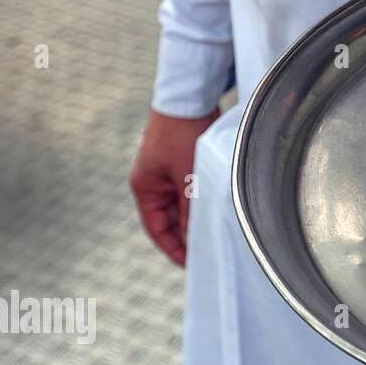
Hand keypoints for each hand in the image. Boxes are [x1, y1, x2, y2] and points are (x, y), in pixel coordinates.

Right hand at [130, 109, 218, 265]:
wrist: (189, 98)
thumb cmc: (183, 135)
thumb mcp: (187, 177)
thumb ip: (190, 209)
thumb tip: (194, 239)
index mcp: (146, 188)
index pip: (158, 229)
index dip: (173, 250)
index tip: (191, 266)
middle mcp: (155, 183)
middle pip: (170, 220)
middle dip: (187, 238)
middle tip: (208, 255)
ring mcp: (169, 173)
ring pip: (183, 207)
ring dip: (197, 220)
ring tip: (216, 237)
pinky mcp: (184, 163)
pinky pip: (193, 192)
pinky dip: (202, 203)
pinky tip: (219, 212)